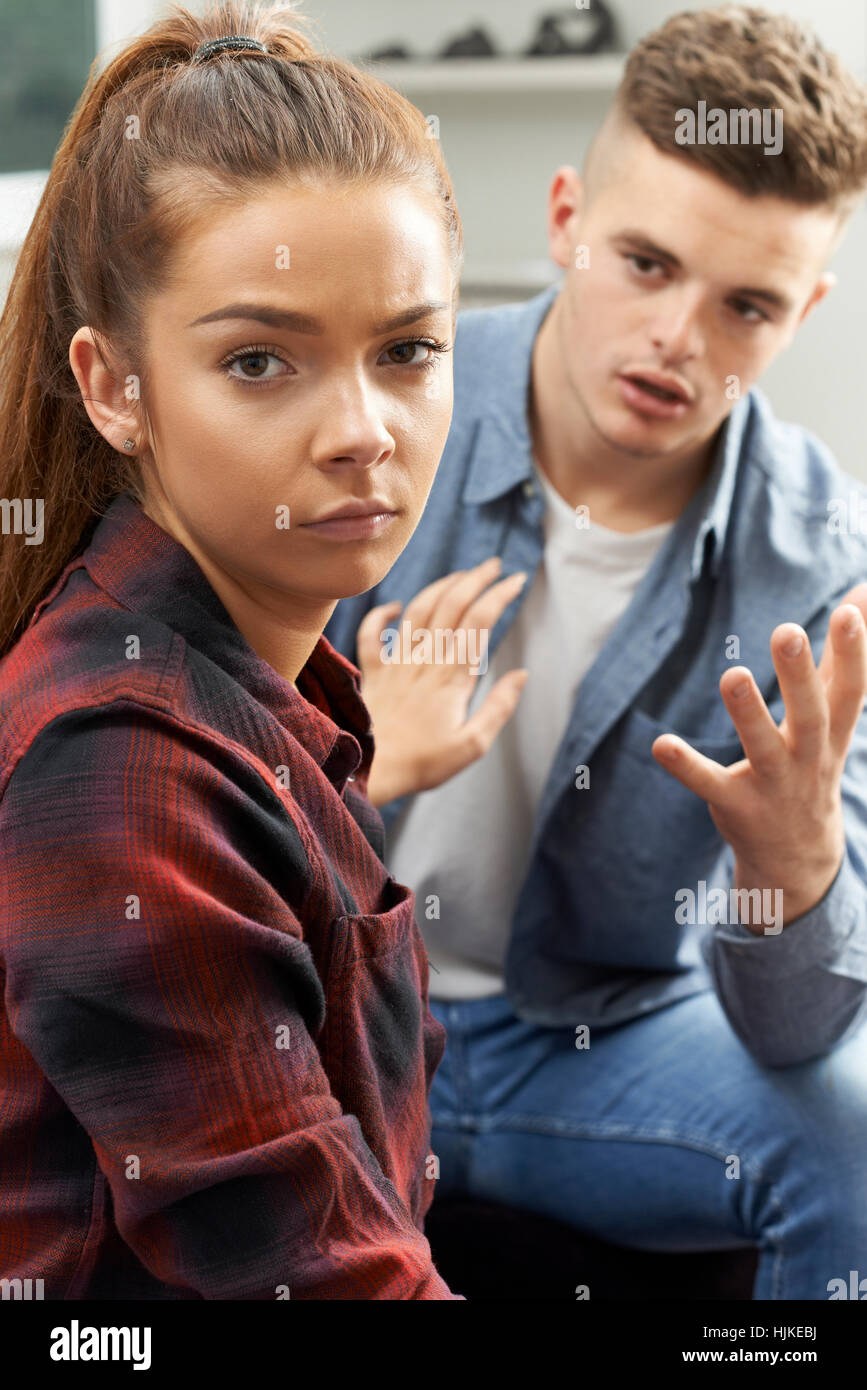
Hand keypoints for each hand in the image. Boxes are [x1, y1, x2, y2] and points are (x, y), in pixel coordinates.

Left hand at [357, 557, 529, 806]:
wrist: (372, 770)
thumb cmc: (424, 763)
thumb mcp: (473, 744)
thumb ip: (499, 707)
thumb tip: (521, 675)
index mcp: (453, 676)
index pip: (480, 621)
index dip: (499, 595)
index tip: (516, 580)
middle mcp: (425, 661)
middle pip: (452, 605)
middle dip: (476, 579)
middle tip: (494, 565)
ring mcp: (396, 663)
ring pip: (418, 610)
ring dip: (441, 586)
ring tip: (461, 575)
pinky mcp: (372, 672)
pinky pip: (371, 634)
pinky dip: (381, 615)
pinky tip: (395, 606)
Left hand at [652, 584, 866, 930]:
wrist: (799, 855)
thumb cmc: (813, 762)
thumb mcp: (836, 716)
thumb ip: (843, 659)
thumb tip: (865, 594)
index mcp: (834, 732)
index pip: (850, 691)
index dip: (853, 654)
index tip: (848, 613)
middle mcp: (808, 758)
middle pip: (811, 715)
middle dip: (800, 675)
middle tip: (788, 631)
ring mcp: (773, 784)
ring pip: (763, 748)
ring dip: (748, 712)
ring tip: (733, 674)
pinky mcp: (735, 805)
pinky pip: (710, 784)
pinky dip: (687, 766)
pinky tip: (661, 745)